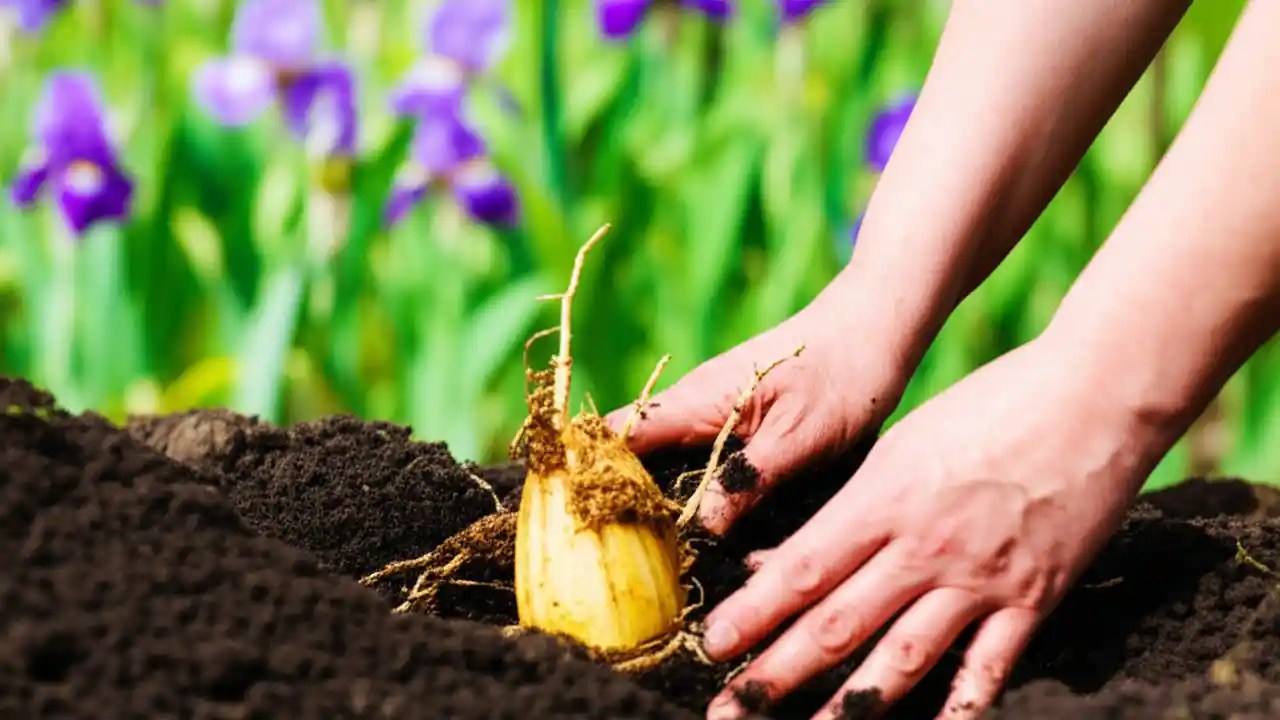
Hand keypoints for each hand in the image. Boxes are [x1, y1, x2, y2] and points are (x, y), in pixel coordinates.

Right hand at [604, 299, 908, 534]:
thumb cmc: (841, 376)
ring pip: (658, 460)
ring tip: (646, 555)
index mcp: (695, 402)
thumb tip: (700, 531)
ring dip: (651, 499)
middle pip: (629, 455)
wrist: (875, 331)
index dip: (590, 474)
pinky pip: (690, 459)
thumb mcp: (798, 439)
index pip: (615, 436)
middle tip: (614, 557)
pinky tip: (693, 529)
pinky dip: (684, 491)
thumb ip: (746, 482)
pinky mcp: (731, 424)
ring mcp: (708, 414)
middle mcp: (690, 406)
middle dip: (618, 501)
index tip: (581, 523)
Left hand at [699, 337, 1173, 718]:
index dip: (754, 614)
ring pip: (902, 657)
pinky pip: (989, 668)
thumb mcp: (901, 446)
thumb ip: (845, 509)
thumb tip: (780, 559)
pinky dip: (958, 709)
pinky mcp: (1033, 598)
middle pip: (838, 623)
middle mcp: (924, 546)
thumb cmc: (989, 407)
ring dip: (848, 706)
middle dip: (777, 672)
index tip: (714, 646)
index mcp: (884, 498)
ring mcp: (980, 578)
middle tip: (729, 708)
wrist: (1094, 396)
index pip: (803, 569)